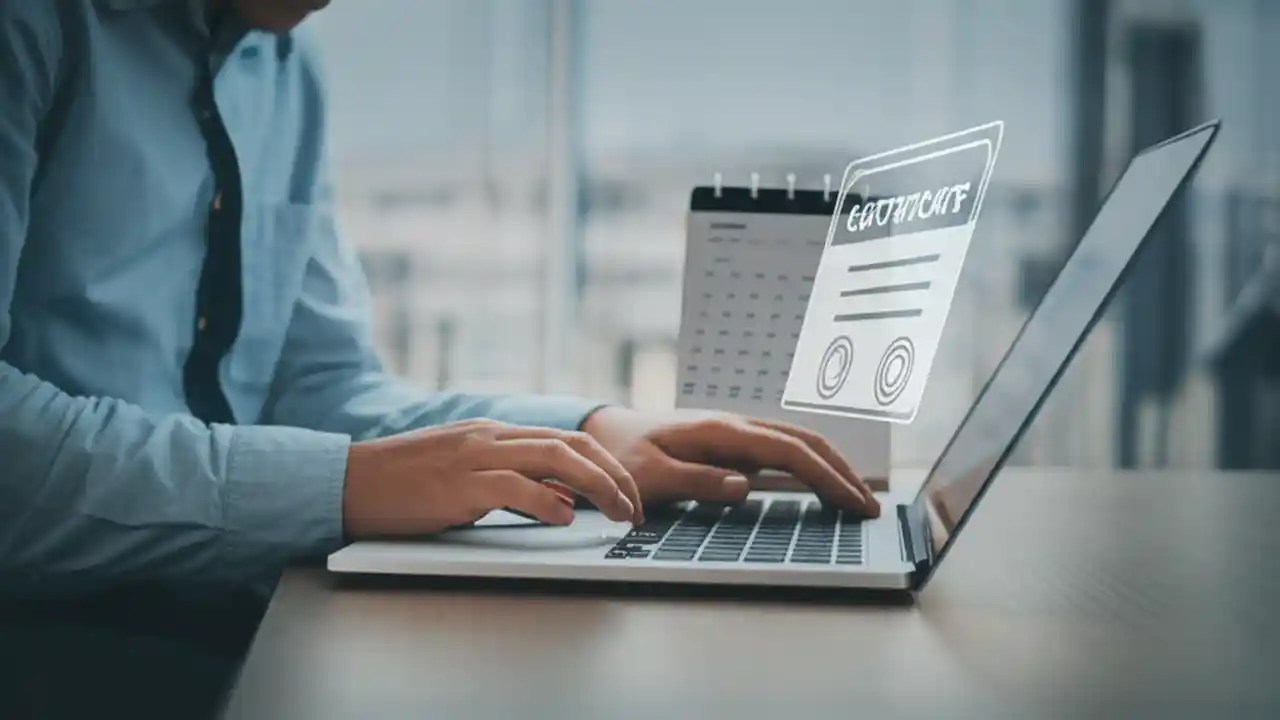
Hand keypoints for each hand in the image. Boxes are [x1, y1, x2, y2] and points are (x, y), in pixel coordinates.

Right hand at [343, 419, 643, 537]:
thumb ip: (515, 483)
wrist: (348, 482)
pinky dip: (545, 501)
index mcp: (495, 433)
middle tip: (636, 508)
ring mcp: (475, 456)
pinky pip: (512, 486)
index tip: (628, 493)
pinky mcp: (457, 484)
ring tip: (618, 513)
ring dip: (596, 486)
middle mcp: (491, 437)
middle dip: (614, 475)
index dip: (606, 465)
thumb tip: (563, 499)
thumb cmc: (404, 485)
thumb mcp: (467, 477)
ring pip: (554, 458)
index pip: (567, 439)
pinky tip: (565, 518)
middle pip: (572, 444)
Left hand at [581, 407, 879, 516]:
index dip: (827, 477)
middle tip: (871, 506)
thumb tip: (746, 486)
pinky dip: (810, 464)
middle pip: (805, 442)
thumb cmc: (623, 456)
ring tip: (857, 497)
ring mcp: (736, 430)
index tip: (854, 501)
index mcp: (721, 431)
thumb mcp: (651, 475)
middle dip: (842, 472)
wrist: (603, 432)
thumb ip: (697, 481)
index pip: (790, 452)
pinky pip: (781, 449)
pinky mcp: (732, 440)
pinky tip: (821, 483)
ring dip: (831, 466)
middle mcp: (735, 424)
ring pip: (798, 442)